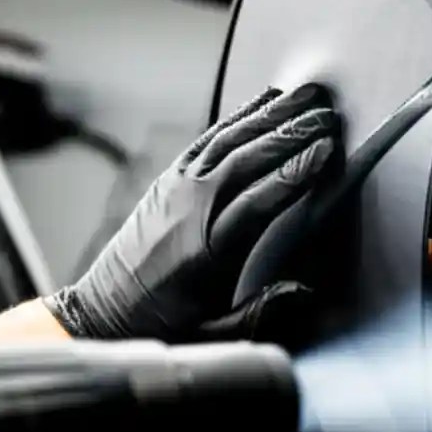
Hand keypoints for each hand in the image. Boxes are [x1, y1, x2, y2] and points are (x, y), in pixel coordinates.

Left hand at [45, 84, 337, 342]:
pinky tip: (265, 101)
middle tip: (328, 116)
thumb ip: (259, 314)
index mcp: (206, 254)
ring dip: (270, 115)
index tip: (326, 152)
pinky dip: (239, 116)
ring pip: (227, 141)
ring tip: (308, 95)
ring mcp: (175, 190)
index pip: (257, 202)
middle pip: (245, 161)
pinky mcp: (168, 179)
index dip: (293, 174)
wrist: (103, 312)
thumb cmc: (164, 326)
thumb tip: (305, 291)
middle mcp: (189, 212)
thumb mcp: (213, 336)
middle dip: (290, 134)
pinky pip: (207, 139)